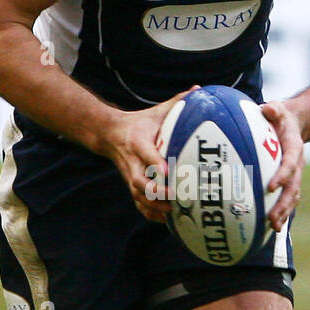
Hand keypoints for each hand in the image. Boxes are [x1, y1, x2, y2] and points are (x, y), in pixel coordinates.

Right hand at [100, 86, 198, 222]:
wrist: (109, 135)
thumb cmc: (140, 122)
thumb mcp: (156, 110)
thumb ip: (177, 102)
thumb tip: (199, 89)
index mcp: (138, 142)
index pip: (146, 154)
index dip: (155, 163)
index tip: (168, 171)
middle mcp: (132, 162)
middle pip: (139, 182)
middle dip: (156, 192)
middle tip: (175, 197)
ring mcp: (130, 176)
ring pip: (138, 196)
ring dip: (154, 206)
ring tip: (173, 212)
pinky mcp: (131, 185)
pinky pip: (138, 204)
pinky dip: (150, 214)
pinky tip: (166, 219)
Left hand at [259, 99, 304, 231]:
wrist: (294, 125)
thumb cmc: (280, 117)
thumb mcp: (278, 109)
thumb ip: (274, 109)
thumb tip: (267, 108)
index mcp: (294, 148)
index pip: (290, 163)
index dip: (283, 175)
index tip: (272, 187)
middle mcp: (296, 165)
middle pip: (293, 188)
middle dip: (284, 204)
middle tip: (272, 219)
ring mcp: (294, 175)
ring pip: (292, 197)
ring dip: (283, 213)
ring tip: (273, 227)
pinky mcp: (288, 182)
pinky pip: (286, 199)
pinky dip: (280, 212)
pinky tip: (268, 226)